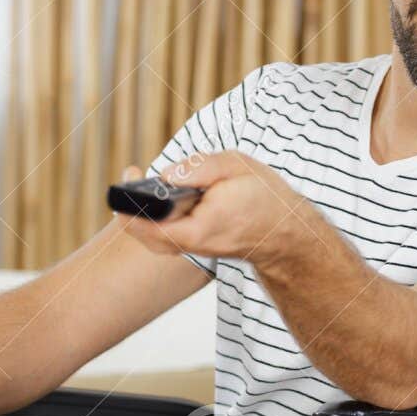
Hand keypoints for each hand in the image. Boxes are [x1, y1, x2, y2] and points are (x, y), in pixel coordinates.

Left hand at [116, 153, 319, 269]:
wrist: (286, 233)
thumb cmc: (265, 198)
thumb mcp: (236, 167)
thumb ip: (199, 167)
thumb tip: (166, 173)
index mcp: (200, 226)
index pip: (150, 223)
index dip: (133, 201)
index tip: (132, 172)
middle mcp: (193, 243)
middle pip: (145, 235)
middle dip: (130, 208)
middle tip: (132, 175)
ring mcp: (195, 248)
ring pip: (153, 239)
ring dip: (140, 216)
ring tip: (140, 185)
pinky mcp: (198, 246)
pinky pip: (166, 239)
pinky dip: (154, 222)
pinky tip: (158, 201)